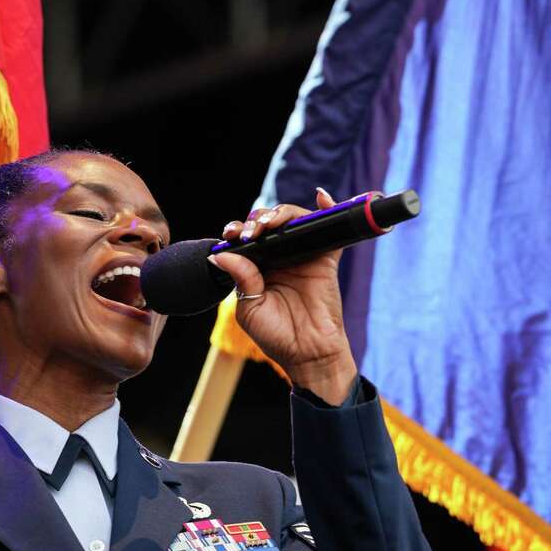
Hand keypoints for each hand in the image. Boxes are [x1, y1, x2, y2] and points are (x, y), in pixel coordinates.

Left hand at [209, 188, 358, 405]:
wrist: (308, 354)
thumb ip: (240, 279)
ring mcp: (303, 255)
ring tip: (270, 224)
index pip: (246, 239)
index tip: (230, 235)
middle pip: (269, 223)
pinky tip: (320, 197)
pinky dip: (327, 208)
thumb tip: (221, 255)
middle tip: (251, 232)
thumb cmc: (277, 335)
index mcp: (257, 267)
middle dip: (257, 220)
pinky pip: (328, 228)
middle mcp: (279, 257)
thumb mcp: (249, 309)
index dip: (238, 231)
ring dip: (281, 214)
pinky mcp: (325, 258)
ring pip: (293, 220)